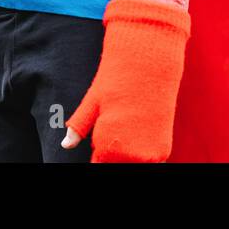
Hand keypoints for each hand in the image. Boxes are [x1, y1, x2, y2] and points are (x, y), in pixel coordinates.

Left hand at [61, 0, 190, 161]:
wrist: (151, 66)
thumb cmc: (117, 81)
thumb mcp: (93, 102)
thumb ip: (79, 127)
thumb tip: (66, 145)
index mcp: (107, 146)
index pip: (97, 163)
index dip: (97, 151)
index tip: (103, 132)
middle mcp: (129, 156)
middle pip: (114, 162)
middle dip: (111, 151)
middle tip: (117, 122)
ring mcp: (149, 155)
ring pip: (131, 163)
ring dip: (127, 152)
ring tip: (129, 124)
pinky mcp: (163, 151)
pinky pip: (148, 161)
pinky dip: (143, 151)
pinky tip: (141, 130)